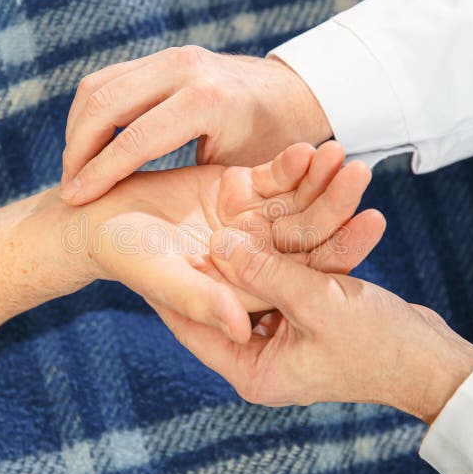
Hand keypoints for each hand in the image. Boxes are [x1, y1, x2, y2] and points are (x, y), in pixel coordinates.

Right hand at [60, 46, 332, 204]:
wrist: (289, 94)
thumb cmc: (270, 147)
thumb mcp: (242, 176)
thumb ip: (201, 193)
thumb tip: (163, 228)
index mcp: (209, 101)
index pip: (135, 139)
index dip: (99, 173)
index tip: (74, 200)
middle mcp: (185, 69)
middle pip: (105, 104)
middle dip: (77, 150)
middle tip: (67, 188)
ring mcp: (170, 56)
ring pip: (97, 87)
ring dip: (77, 129)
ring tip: (73, 171)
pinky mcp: (159, 55)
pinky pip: (107, 79)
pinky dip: (89, 113)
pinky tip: (87, 146)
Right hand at [72, 142, 383, 343]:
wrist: (101, 219)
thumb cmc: (125, 256)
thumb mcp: (163, 276)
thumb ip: (201, 299)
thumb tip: (238, 327)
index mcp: (249, 288)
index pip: (306, 274)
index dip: (339, 249)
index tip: (371, 222)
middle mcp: (259, 257)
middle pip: (309, 233)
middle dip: (337, 205)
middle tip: (363, 175)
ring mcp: (252, 222)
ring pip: (297, 202)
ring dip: (322, 179)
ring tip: (343, 151)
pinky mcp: (241, 190)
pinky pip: (274, 177)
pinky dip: (291, 163)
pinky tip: (309, 146)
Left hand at [153, 228, 472, 422]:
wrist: (435, 362)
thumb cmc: (379, 345)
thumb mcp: (316, 304)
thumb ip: (265, 272)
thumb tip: (219, 245)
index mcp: (252, 368)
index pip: (195, 326)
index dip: (170, 290)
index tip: (144, 255)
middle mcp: (262, 352)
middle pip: (222, 298)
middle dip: (213, 254)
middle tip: (175, 217)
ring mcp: (284, 334)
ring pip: (256, 277)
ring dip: (252, 237)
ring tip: (223, 196)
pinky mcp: (307, 315)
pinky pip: (283, 273)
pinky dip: (282, 243)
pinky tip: (268, 207)